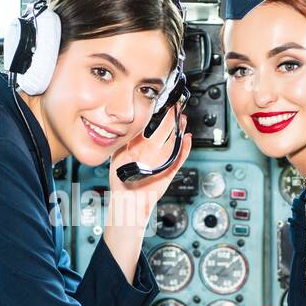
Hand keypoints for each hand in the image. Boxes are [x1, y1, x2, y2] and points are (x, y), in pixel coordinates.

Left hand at [106, 108, 191, 230]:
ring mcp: (161, 160)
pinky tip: (187, 139)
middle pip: (164, 131)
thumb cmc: (120, 182)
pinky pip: (179, 158)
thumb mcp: (117, 156)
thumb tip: (130, 127)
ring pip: (173, 142)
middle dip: (170, 119)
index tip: (159, 105)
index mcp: (139, 147)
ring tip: (182, 119)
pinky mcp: (169, 170)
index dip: (155, 117)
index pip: (150, 128)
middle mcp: (151, 152)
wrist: (128, 200)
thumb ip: (125, 141)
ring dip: (178, 131)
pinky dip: (184, 149)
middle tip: (175, 107)